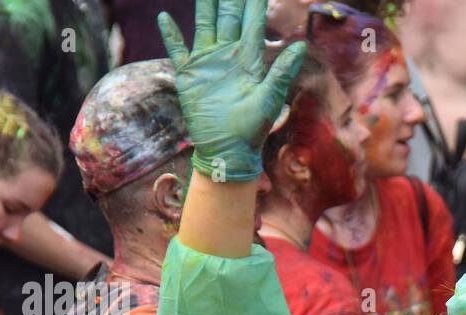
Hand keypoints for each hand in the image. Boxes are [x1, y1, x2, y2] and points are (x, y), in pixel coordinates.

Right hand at [159, 0, 305, 181]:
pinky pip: (177, 49)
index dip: (254, 5)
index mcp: (250, 60)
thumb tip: (302, 45)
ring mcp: (207, 63)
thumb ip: (283, 71)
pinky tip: (164, 17)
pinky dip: (170, 34)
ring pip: (204, 25)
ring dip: (204, 6)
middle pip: (228, 18)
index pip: (253, 24)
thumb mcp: (269, 98)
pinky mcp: (189, 75)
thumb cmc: (252, 128)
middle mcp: (228, 56)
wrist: (228, 150)